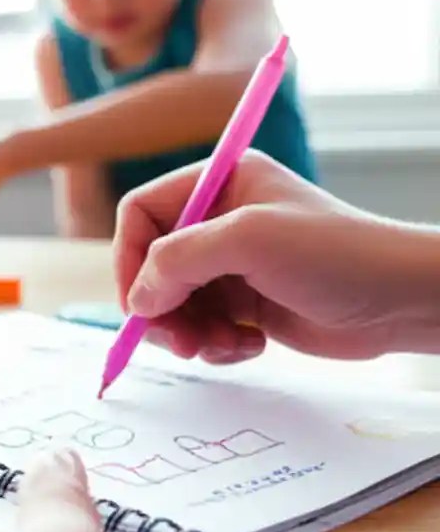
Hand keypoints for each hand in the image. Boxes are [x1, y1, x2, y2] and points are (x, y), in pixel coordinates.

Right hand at [116, 150, 439, 362]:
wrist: (401, 301)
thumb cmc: (336, 254)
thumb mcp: (248, 241)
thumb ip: (178, 260)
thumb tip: (138, 299)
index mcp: (218, 184)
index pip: (141, 213)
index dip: (129, 258)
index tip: (140, 303)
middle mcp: (219, 221)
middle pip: (151, 266)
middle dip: (161, 308)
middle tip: (180, 341)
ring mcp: (232, 264)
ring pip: (173, 303)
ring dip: (189, 332)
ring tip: (222, 346)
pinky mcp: (247, 303)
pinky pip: (202, 327)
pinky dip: (215, 344)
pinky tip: (249, 346)